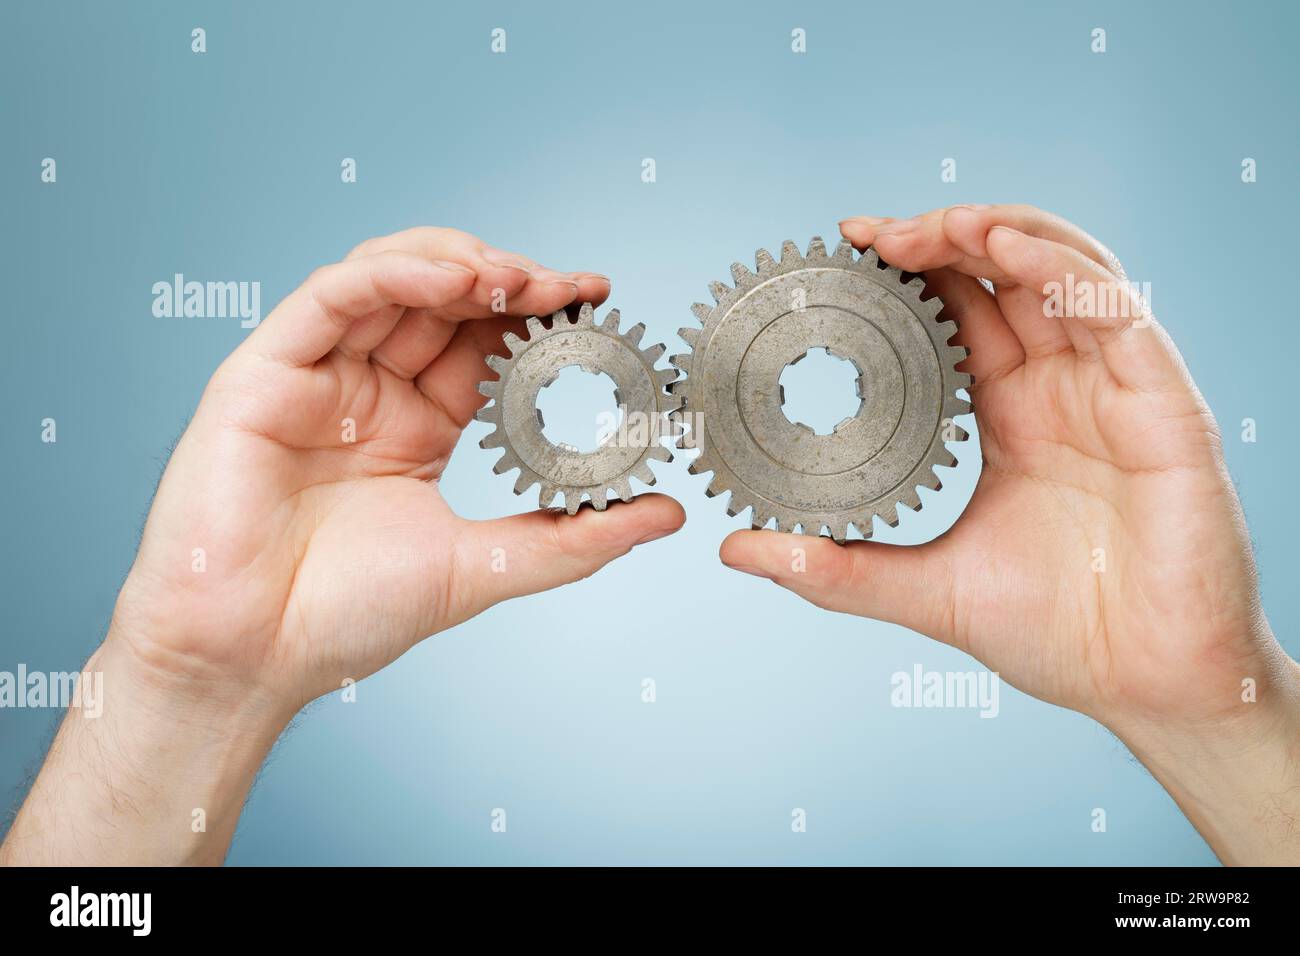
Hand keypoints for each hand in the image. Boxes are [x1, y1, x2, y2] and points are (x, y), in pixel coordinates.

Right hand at [114, 227, 683, 712]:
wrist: (251, 659)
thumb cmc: (345, 618)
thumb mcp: (485, 566)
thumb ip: (575, 538)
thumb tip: (665, 513)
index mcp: (415, 426)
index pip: (482, 343)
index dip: (538, 313)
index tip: (597, 298)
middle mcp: (368, 391)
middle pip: (442, 300)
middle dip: (509, 280)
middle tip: (568, 286)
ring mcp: (316, 377)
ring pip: (388, 279)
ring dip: (457, 263)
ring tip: (518, 278)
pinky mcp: (263, 372)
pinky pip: (331, 298)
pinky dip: (394, 273)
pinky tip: (453, 275)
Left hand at [719, 205, 1299, 862]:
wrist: (1146, 689)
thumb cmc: (1058, 634)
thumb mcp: (924, 589)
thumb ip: (835, 568)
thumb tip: (737, 548)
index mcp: (1013, 414)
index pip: (960, 314)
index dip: (909, 271)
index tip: (846, 246)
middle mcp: (1062, 388)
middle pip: (1006, 276)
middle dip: (942, 237)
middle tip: (872, 232)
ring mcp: (1113, 391)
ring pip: (1064, 274)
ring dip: (1000, 233)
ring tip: (937, 223)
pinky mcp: (1163, 408)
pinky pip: (1118, 316)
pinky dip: (1065, 272)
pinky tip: (1010, 253)